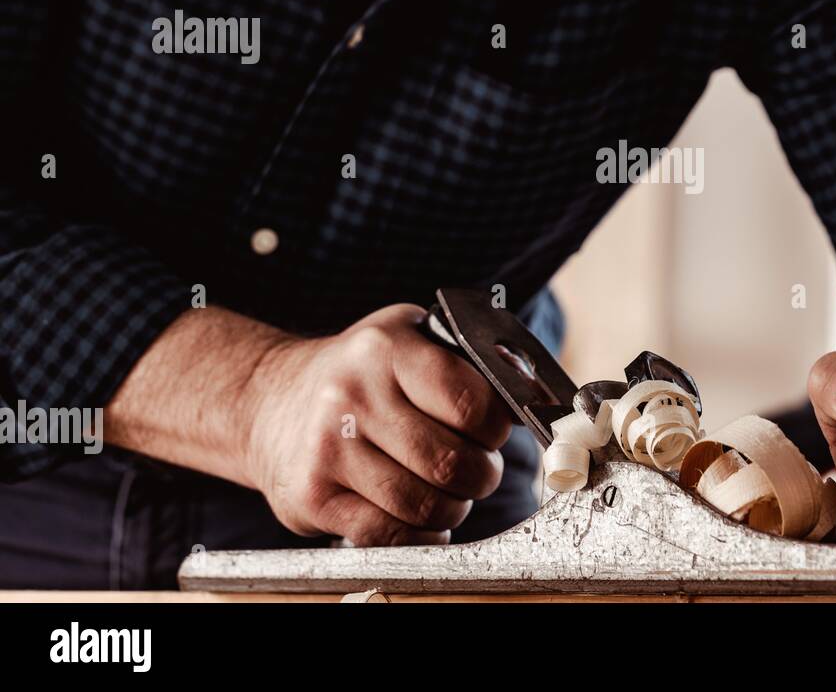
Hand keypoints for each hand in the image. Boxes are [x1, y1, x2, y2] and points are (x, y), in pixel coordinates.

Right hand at [241, 304, 511, 545]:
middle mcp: (351, 396)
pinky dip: (420, 536)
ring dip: (453, 507)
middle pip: (451, 462)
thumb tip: (530, 392)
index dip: (496, 427)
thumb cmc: (359, 373)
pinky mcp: (311, 498)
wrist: (267, 400)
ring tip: (449, 492)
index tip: (494, 432)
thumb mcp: (407, 338)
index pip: (471, 402)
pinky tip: (422, 519)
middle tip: (478, 470)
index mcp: (386, 349)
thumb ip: (465, 359)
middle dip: (481, 474)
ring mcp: (327, 450)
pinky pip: (388, 536)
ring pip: (423, 505)